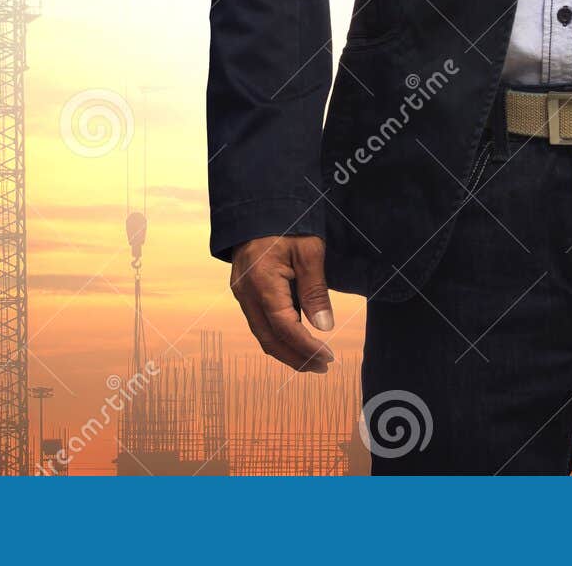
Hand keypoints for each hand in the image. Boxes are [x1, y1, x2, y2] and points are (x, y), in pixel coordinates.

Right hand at [229, 234, 335, 372]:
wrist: (258, 205)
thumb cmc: (287, 222)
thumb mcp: (309, 251)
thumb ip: (315, 290)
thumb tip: (324, 327)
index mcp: (261, 281)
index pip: (284, 327)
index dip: (307, 347)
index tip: (329, 356)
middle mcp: (245, 292)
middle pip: (269, 339)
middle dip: (296, 358)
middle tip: (323, 366)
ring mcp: (241, 293)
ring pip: (262, 334)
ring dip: (287, 350)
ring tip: (314, 360)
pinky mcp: (244, 291)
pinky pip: (260, 322)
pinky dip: (279, 336)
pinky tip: (298, 339)